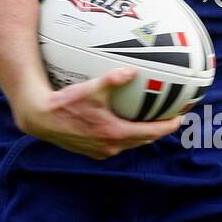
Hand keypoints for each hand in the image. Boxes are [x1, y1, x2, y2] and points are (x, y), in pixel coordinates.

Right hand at [14, 67, 181, 158]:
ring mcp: (101, 151)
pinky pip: (117, 145)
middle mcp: (111, 146)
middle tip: (170, 120)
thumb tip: (132, 70)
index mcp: (115, 133)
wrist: (41, 119)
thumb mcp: (91, 88)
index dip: (167, 127)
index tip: (180, 119)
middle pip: (144, 141)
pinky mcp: (93, 151)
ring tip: (153, 123)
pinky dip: (126, 136)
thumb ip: (113, 79)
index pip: (150, 133)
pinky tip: (125, 125)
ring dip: (143, 135)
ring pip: (130, 144)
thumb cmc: (65, 103)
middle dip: (159, 131)